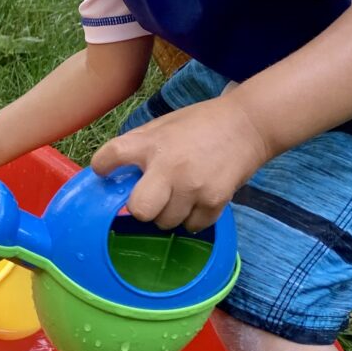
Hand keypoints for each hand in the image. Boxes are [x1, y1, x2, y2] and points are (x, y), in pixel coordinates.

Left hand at [90, 93, 270, 230]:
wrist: (248, 125)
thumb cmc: (200, 124)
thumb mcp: (163, 125)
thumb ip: (137, 145)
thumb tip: (111, 170)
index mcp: (151, 143)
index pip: (111, 157)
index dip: (102, 167)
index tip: (105, 171)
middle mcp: (169, 167)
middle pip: (139, 209)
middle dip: (141, 208)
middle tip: (151, 198)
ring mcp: (193, 187)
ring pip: (166, 223)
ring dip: (169, 214)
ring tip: (180, 195)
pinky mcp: (215, 201)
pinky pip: (192, 226)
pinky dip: (192, 218)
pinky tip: (197, 200)